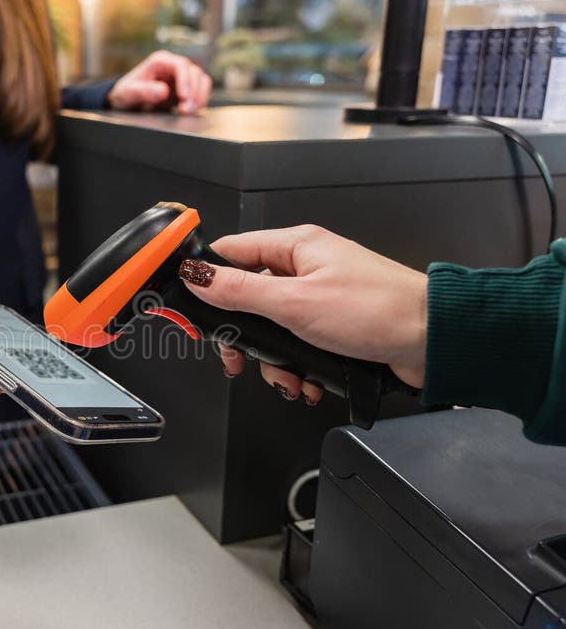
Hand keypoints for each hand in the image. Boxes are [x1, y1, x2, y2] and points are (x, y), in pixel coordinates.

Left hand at [107, 50, 211, 114]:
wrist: (126, 101)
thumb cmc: (125, 93)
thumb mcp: (128, 92)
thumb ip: (143, 91)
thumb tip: (162, 91)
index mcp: (160, 61)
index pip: (180, 65)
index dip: (185, 80)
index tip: (184, 96)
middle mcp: (173, 66)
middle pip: (194, 72)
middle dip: (194, 92)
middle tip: (186, 110)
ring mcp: (181, 77)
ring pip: (201, 81)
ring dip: (200, 97)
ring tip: (188, 112)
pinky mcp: (185, 89)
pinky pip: (200, 92)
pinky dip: (200, 101)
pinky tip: (191, 111)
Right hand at [181, 225, 427, 404]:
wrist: (435, 340)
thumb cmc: (378, 310)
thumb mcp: (295, 303)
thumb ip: (241, 291)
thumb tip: (198, 277)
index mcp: (295, 247)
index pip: (232, 252)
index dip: (207, 278)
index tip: (192, 308)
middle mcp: (307, 268)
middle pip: (249, 296)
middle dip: (244, 335)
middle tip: (237, 357)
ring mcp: (321, 297)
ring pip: (273, 328)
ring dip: (274, 359)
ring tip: (287, 377)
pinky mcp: (334, 325)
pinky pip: (299, 345)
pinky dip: (298, 367)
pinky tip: (307, 381)